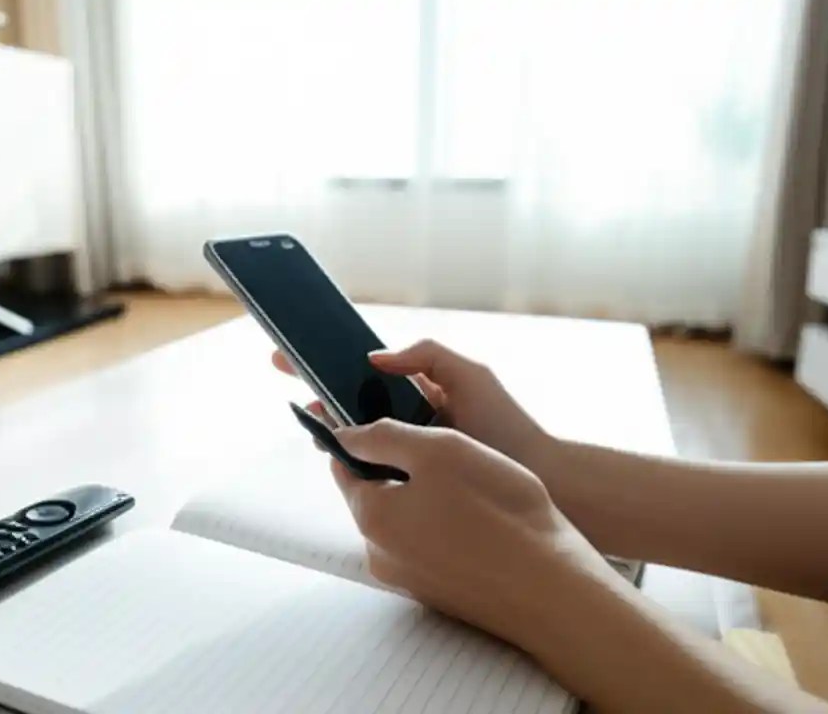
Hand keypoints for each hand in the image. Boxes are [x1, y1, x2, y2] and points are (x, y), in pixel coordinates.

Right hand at [272, 339, 555, 470]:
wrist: (535, 476)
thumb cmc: (506, 424)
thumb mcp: (469, 374)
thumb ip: (426, 356)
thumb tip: (375, 358)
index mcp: (420, 389)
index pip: (366, 370)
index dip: (332, 359)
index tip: (298, 350)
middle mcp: (409, 418)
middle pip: (352, 400)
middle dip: (319, 387)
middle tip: (292, 377)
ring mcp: (406, 448)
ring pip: (356, 432)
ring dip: (328, 422)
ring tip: (310, 414)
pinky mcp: (408, 477)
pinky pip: (369, 462)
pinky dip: (347, 453)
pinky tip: (333, 447)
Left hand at [328, 419, 608, 655]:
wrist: (553, 588)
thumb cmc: (499, 513)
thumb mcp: (439, 450)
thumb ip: (384, 437)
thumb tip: (343, 434)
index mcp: (371, 517)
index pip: (344, 464)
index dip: (360, 434)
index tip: (384, 417)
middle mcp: (380, 555)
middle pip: (375, 493)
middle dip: (400, 465)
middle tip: (445, 447)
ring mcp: (410, 578)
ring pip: (405, 518)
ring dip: (427, 494)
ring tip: (473, 481)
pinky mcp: (441, 591)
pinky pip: (431, 544)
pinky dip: (447, 523)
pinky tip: (483, 516)